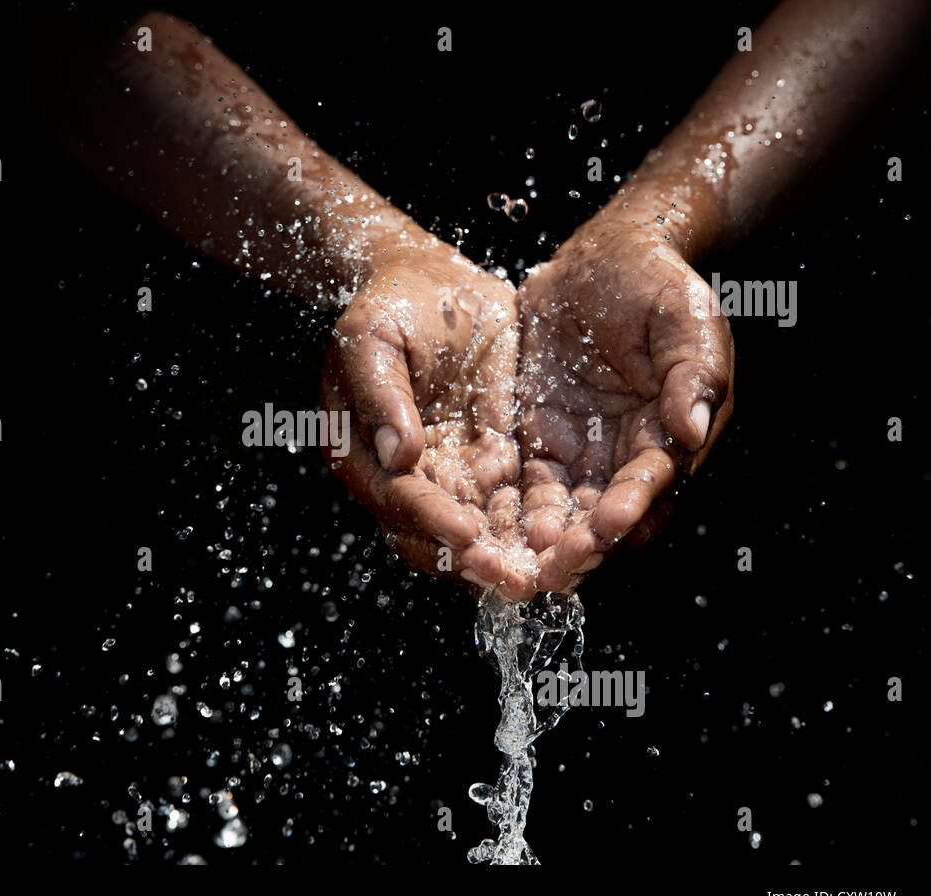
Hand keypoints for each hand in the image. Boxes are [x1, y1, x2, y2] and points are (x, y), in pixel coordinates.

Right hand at [320, 241, 538, 601]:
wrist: (431, 282)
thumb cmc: (390, 305)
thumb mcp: (371, 337)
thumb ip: (380, 393)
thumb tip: (396, 453)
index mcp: (360, 455)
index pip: (396, 499)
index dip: (430, 519)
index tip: (465, 533)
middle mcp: (402, 479)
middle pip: (434, 535)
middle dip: (475, 560)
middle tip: (516, 578)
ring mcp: (449, 475)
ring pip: (478, 532)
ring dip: (511, 556)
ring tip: (549, 573)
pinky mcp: (491, 464)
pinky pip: (514, 504)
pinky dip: (536, 527)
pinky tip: (570, 539)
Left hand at [515, 222, 734, 590]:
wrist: (605, 253)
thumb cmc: (655, 279)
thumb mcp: (686, 314)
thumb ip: (694, 371)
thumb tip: (690, 428)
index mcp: (672, 431)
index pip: (651, 482)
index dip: (630, 508)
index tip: (606, 527)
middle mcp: (629, 453)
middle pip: (607, 515)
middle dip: (582, 547)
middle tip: (552, 570)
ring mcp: (585, 450)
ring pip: (564, 511)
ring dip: (543, 542)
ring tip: (516, 565)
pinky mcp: (543, 441)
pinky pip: (526, 485)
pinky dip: (512, 513)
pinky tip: (486, 533)